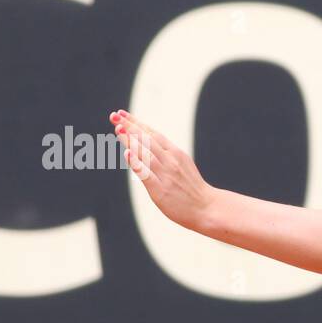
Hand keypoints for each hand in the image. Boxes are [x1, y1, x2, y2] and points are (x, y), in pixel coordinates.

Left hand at [109, 110, 216, 230]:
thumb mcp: (183, 165)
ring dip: (130, 141)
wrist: (207, 208)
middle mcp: (170, 161)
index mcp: (176, 153)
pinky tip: (127, 154)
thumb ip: (166, 156)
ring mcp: (166, 175)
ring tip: (118, 129)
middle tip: (114, 116)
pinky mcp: (160, 190)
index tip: (121, 114)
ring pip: (146, 154)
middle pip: (147, 140)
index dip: (136, 123)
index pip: (152, 134)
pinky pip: (146, 175)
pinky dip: (137, 163)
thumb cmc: (193, 189)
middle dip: (129, 127)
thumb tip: (147, 148)